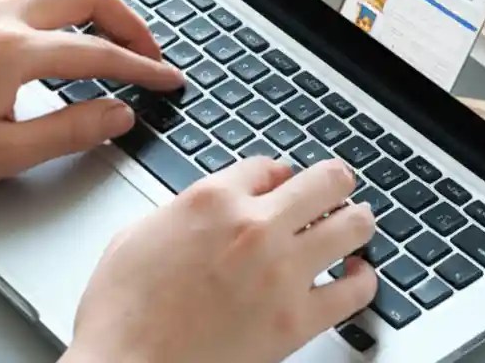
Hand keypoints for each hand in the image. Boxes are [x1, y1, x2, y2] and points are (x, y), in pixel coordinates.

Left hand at [0, 0, 183, 193]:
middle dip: (128, 20)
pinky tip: (53, 24)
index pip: (99, 52)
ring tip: (113, 32)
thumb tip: (118, 115)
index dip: (142, 68)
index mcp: (10, 52)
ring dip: (93, 0)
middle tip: (148, 51)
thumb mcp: (1, 154)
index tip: (167, 79)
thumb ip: (70, 131)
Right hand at [65, 158, 377, 362]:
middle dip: (335, 184)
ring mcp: (282, 271)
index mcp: (212, 200)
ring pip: (353, 225)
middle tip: (337, 191)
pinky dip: (363, 279)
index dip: (281, 175)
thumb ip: (185, 210)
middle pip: (327, 181)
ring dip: (357, 221)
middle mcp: (254, 226)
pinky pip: (356, 290)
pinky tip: (357, 277)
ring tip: (356, 225)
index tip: (285, 184)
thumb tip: (211, 205)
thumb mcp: (139, 233)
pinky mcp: (297, 319)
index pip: (270, 165)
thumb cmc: (121, 312)